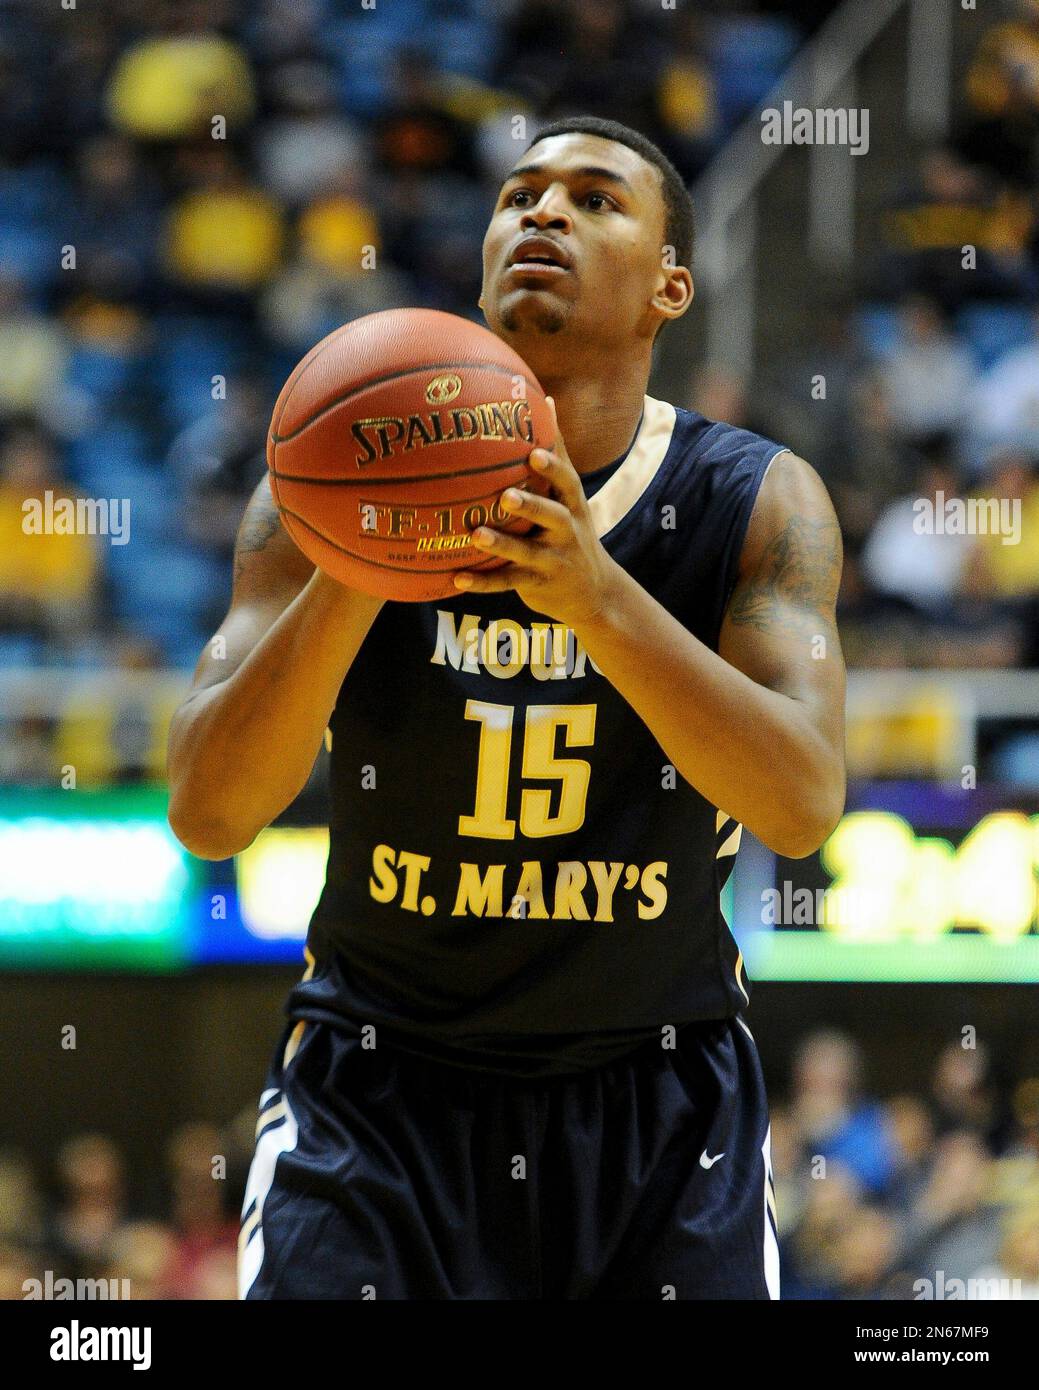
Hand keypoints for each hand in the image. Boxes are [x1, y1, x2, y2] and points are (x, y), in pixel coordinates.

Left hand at [452, 396, 620, 629]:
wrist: (594, 593)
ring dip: (502, 545)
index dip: (552, 468)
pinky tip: (456, 579)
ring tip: (475, 535)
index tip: (533, 453)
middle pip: (553, 517)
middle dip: (531, 506)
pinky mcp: (538, 586)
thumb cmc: (571, 531)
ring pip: (527, 554)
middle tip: (505, 496)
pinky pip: (508, 584)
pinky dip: (483, 583)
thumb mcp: (570, 495)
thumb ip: (557, 452)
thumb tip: (544, 398)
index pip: (567, 482)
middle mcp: (568, 533)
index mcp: (573, 506)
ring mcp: (554, 562)